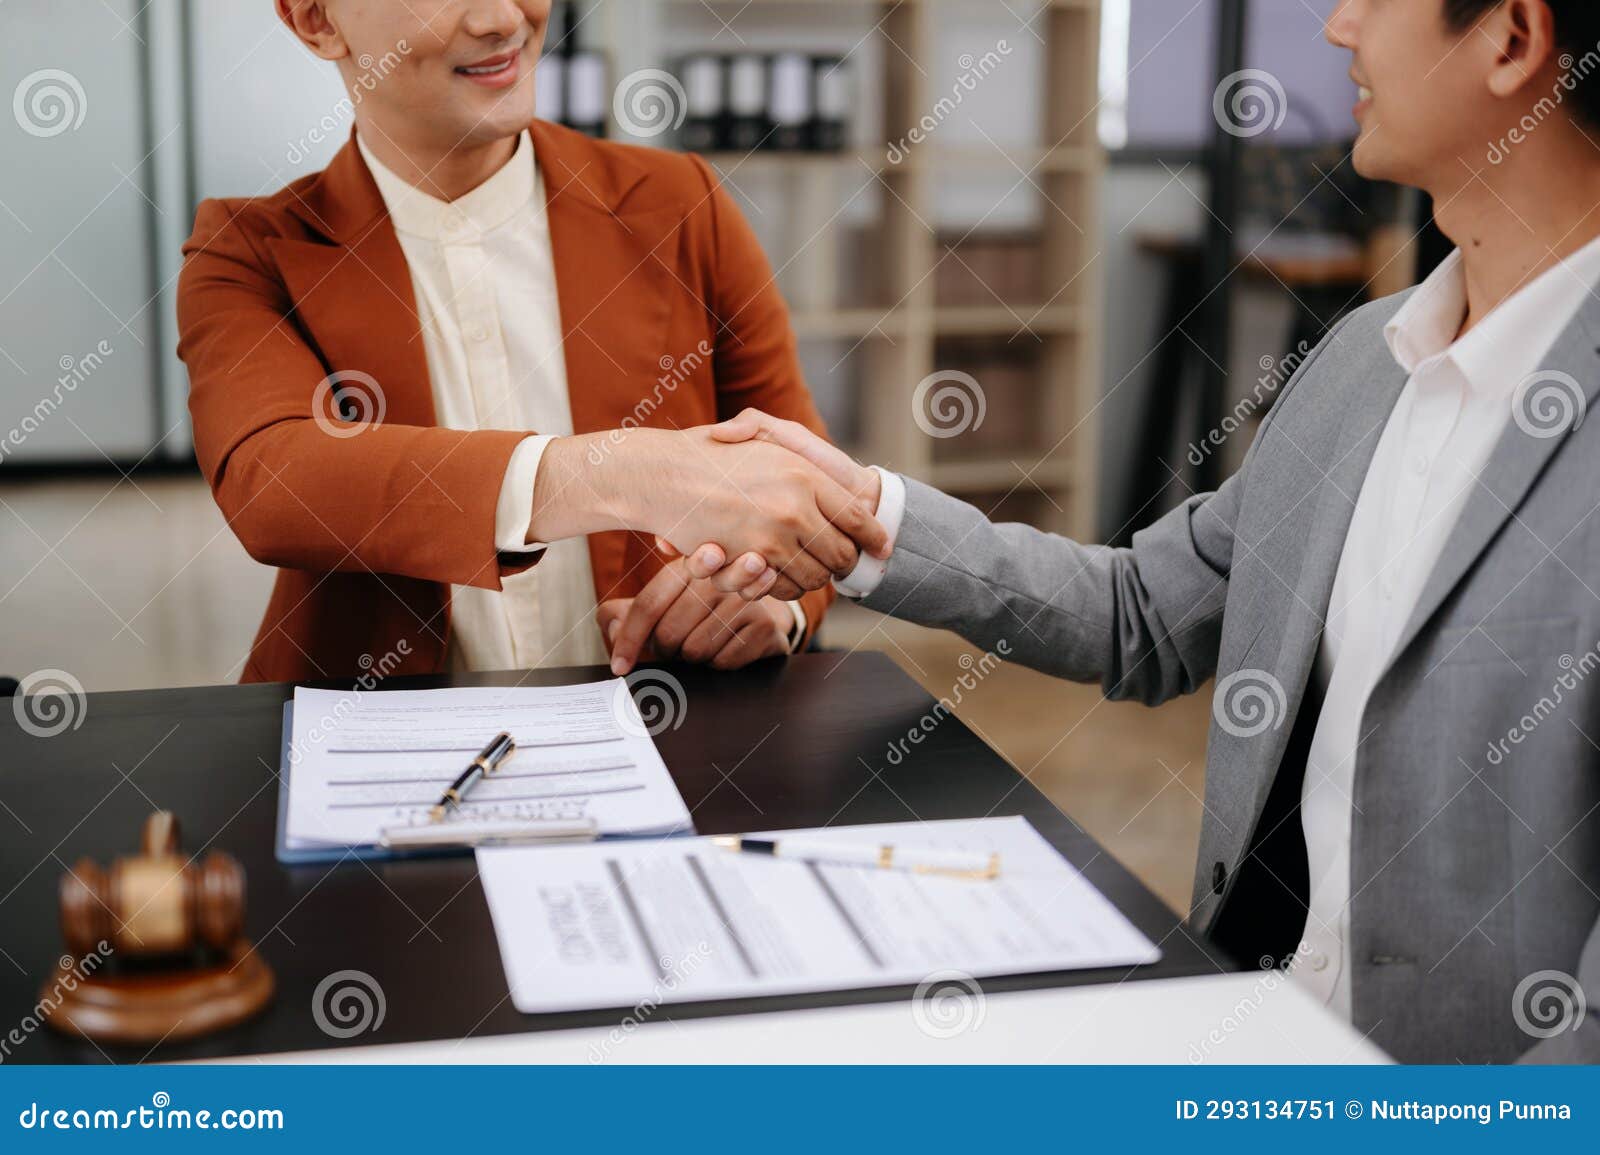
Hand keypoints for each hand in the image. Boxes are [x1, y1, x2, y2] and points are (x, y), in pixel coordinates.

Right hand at [530, 426, 887, 595]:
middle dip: (844, 562)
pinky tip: (779, 573)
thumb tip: (858, 498)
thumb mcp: (763, 433)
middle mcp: (796, 505)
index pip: (858, 515)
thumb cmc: (715, 452)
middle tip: (842, 562)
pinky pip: (786, 586)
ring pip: (817, 575)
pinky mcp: (752, 561)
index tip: (882, 548)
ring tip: (809, 567)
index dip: (874, 536)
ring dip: (815, 577)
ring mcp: (775, 535)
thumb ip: (806, 454)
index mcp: (805, 473)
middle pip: (842, 553)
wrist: (663, 473)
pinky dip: (787, 587)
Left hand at [602, 547, 793, 674]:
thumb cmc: (700, 611)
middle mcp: (717, 577)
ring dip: (694, 658)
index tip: (619, 666)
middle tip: (675, 646)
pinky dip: (718, 664)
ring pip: (696, 651)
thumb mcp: (662, 605)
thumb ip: (624, 614)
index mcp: (686, 566)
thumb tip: (612, 626)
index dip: (629, 639)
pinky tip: (725, 648)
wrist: (758, 615)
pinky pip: (723, 662)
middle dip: (666, 651)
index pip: (647, 605)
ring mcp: (744, 600)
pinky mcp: (764, 626)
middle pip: (669, 634)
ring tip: (704, 641)